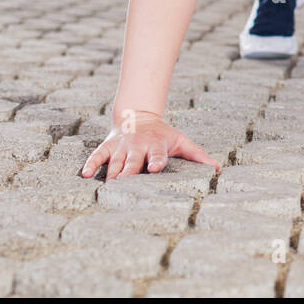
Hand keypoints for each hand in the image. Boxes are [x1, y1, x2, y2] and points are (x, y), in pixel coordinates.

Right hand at [80, 110, 219, 180]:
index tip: (154, 168)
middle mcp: (138, 146)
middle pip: (133, 161)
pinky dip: (91, 163)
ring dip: (111, 173)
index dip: (156, 161)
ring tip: (107, 187)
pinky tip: (85, 175)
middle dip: (129, 172)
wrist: (140, 116)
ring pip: (116, 162)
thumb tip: (218, 169)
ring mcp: (122, 146)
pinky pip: (97, 155)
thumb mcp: (181, 141)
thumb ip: (198, 156)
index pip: (157, 155)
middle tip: (125, 185)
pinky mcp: (108, 146)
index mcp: (156, 146)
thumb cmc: (164, 135)